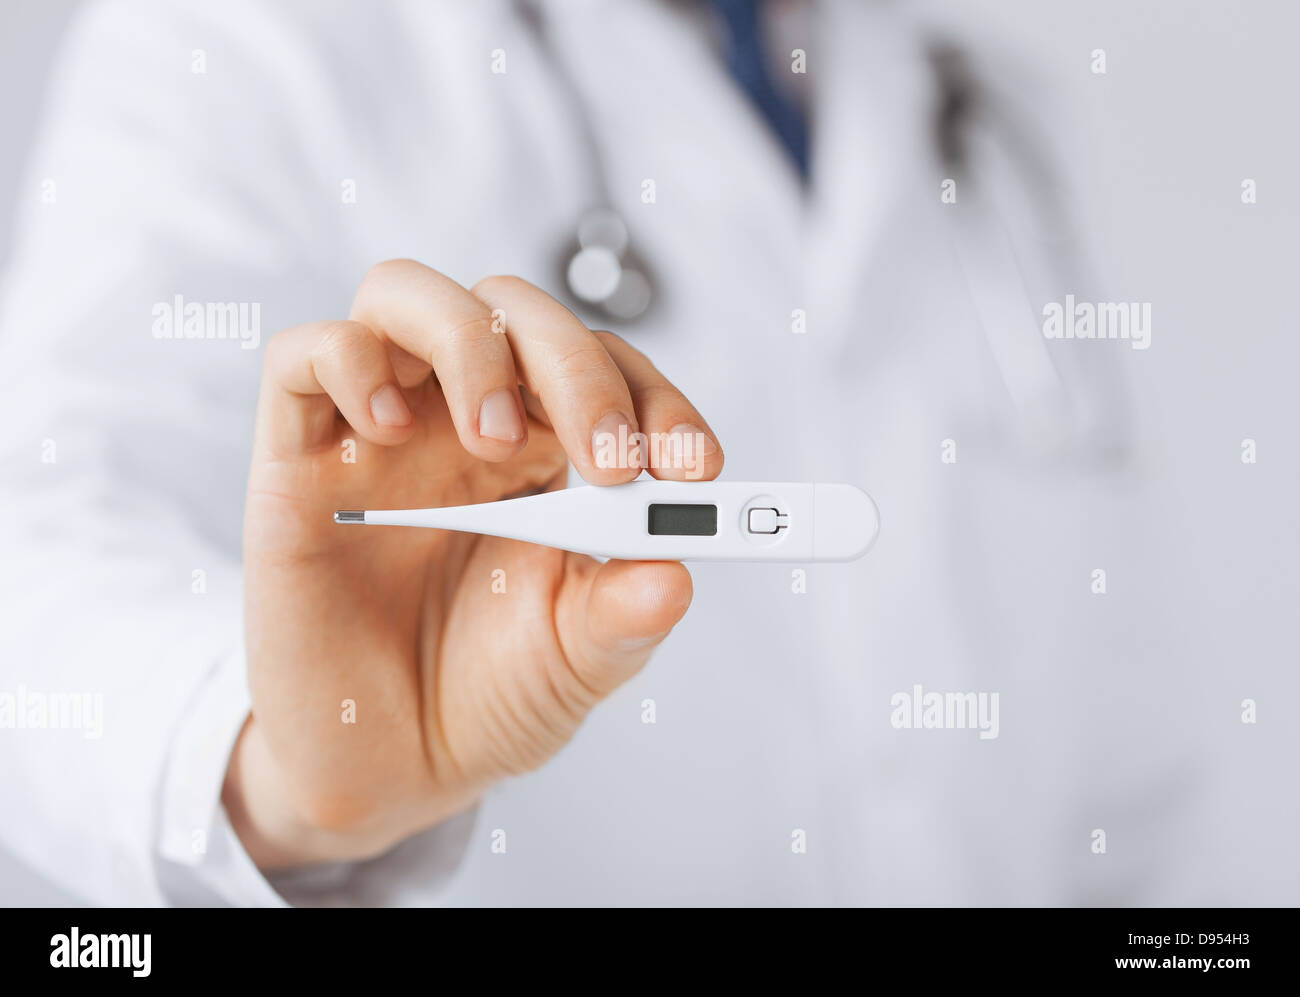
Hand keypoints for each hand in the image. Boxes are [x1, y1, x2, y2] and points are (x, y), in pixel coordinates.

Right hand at [223, 261, 722, 867]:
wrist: (388, 770)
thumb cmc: (489, 697)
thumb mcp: (575, 662)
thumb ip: (623, 616)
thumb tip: (676, 574)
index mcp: (547, 454)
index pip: (607, 372)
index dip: (657, 401)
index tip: (695, 468)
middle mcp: (464, 422)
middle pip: (517, 315)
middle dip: (578, 369)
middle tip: (609, 464)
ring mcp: (381, 431)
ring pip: (410, 296)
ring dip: (471, 345)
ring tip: (494, 439)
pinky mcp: (298, 460)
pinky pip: (306, 355)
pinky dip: (352, 365)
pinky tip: (390, 434)